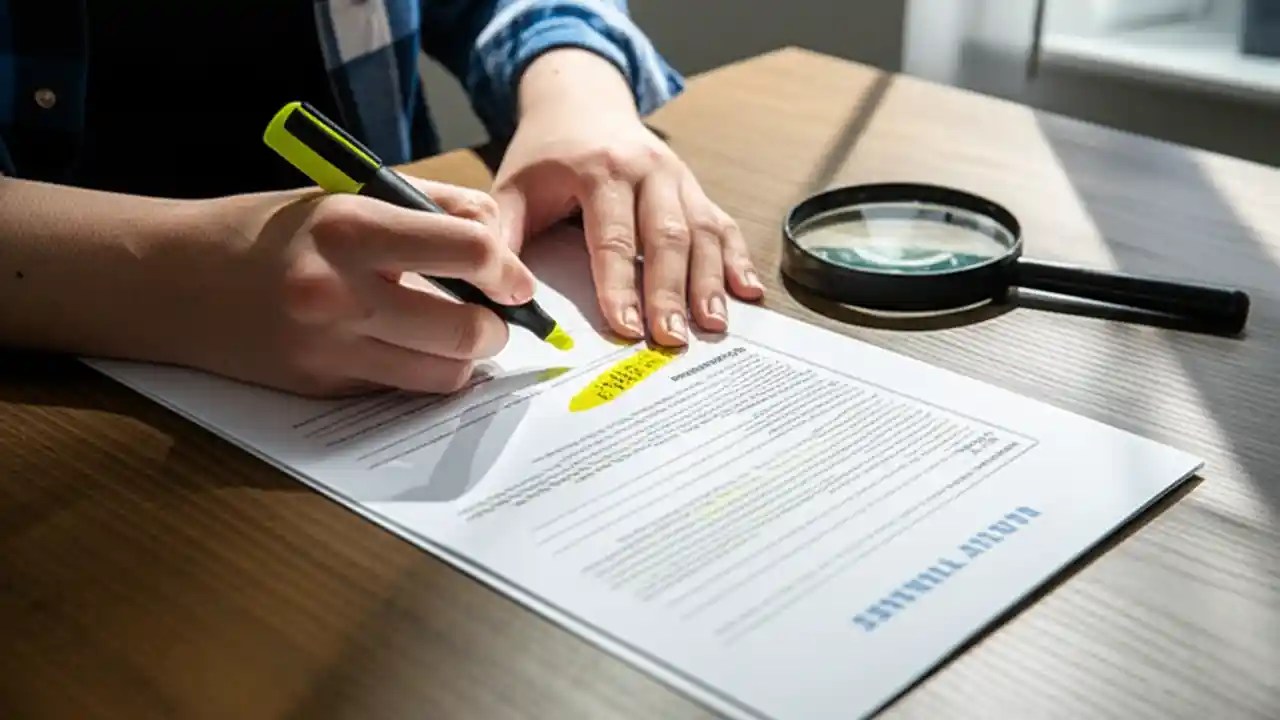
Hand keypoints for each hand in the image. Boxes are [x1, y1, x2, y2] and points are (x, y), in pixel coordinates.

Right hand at [175, 178, 532, 396]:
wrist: (176, 280)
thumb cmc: (274, 230)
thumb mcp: (347, 193)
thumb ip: (432, 205)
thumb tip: (499, 237)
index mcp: (351, 226)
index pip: (470, 251)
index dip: (508, 270)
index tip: (514, 278)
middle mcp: (340, 290)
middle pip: (467, 329)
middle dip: (497, 326)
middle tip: (495, 315)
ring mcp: (329, 346)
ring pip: (445, 373)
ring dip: (466, 357)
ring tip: (455, 332)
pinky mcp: (321, 385)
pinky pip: (403, 388)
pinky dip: (422, 372)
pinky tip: (409, 347)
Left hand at [490, 49, 764, 345]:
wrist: (582, 103)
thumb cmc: (546, 155)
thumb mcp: (514, 188)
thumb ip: (505, 237)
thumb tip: (498, 294)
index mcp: (599, 170)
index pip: (613, 238)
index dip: (620, 286)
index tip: (626, 328)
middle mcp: (647, 170)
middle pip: (666, 238)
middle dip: (670, 293)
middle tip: (671, 340)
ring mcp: (678, 178)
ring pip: (702, 232)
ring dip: (709, 283)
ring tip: (712, 326)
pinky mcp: (695, 188)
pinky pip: (722, 223)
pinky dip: (737, 259)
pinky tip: (748, 292)